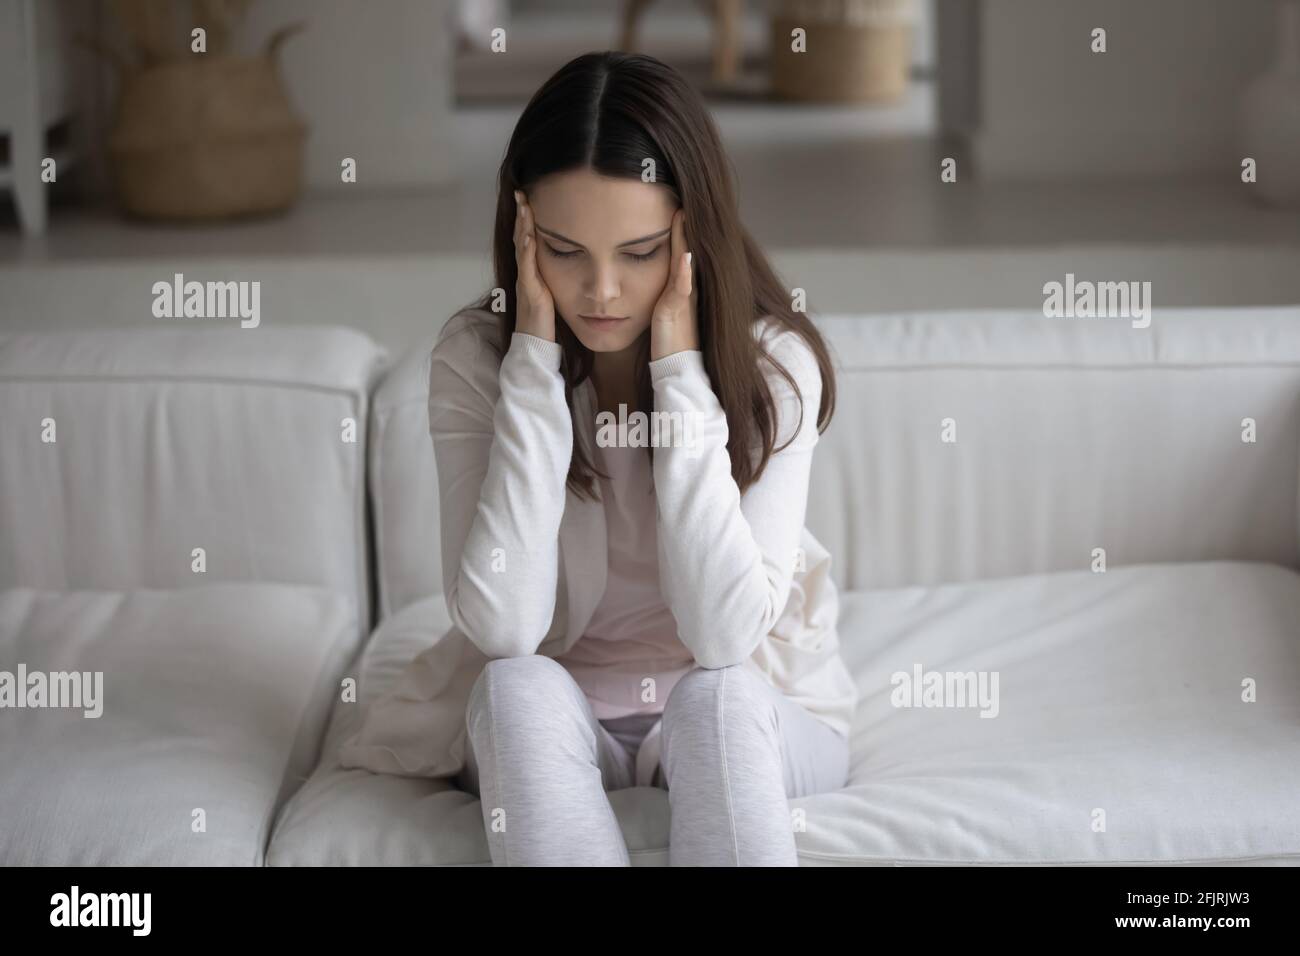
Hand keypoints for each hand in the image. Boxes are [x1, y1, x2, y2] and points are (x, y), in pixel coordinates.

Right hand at [513, 189, 555, 341]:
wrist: (535, 344)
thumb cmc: (545, 322)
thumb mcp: (554, 293)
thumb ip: (557, 278)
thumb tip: (572, 264)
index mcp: (531, 272)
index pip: (527, 240)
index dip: (527, 220)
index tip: (529, 199)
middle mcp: (525, 273)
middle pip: (520, 237)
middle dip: (521, 215)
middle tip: (521, 193)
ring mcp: (525, 280)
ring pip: (521, 247)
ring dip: (522, 225)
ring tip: (523, 205)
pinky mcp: (529, 290)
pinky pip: (526, 266)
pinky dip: (526, 248)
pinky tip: (528, 234)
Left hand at [650, 208, 698, 360]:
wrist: (678, 368)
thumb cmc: (669, 342)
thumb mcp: (666, 312)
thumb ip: (666, 293)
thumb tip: (664, 277)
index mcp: (680, 287)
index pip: (680, 251)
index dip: (680, 229)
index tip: (676, 204)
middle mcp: (685, 289)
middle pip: (686, 250)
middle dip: (685, 225)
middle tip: (682, 197)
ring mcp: (683, 299)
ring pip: (685, 263)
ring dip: (685, 239)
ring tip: (683, 214)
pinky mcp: (676, 312)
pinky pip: (681, 289)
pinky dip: (683, 272)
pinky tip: (684, 255)